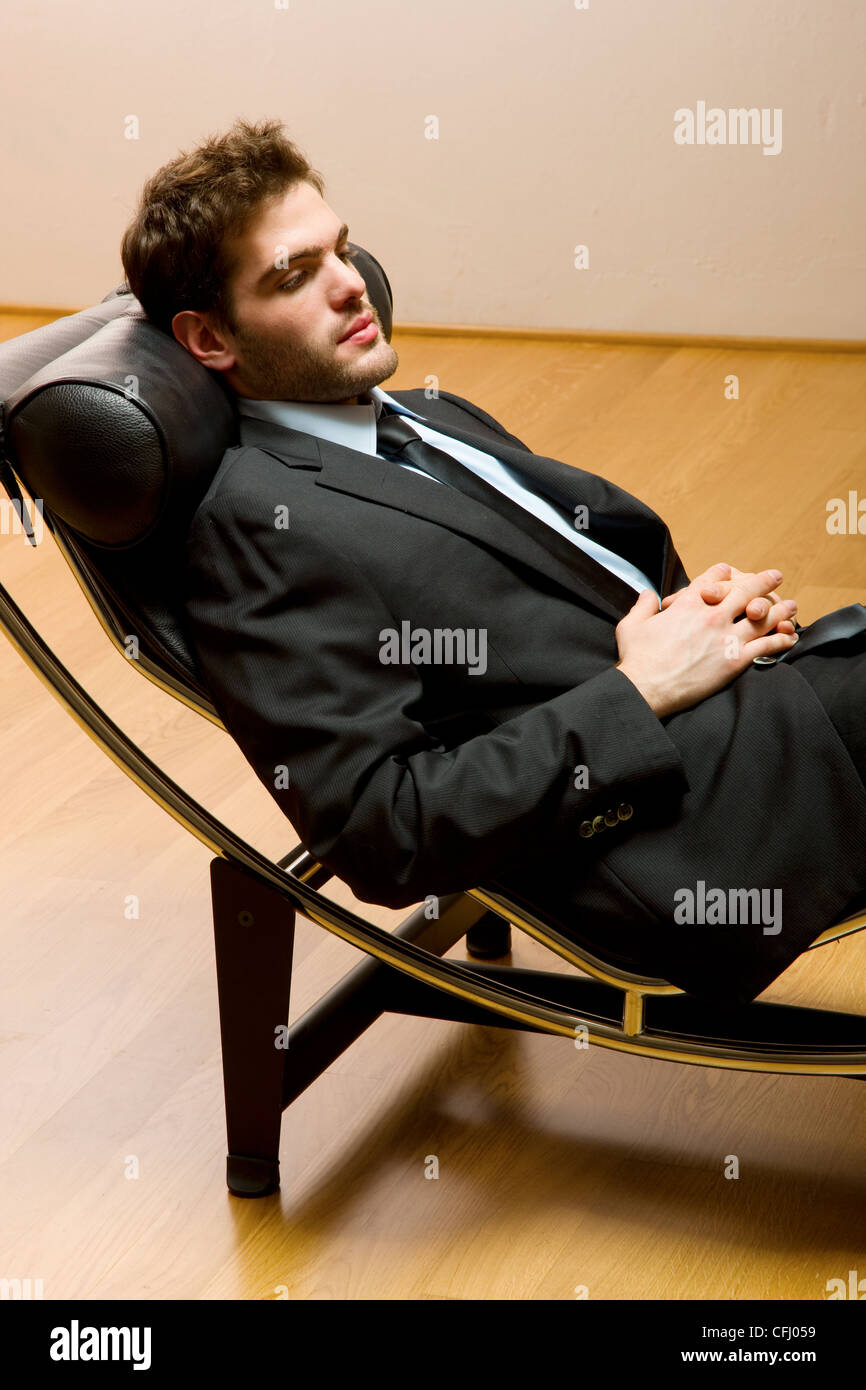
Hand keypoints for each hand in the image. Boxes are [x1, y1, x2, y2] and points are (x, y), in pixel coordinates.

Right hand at [615, 563, 799, 718]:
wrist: (647, 687)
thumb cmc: (637, 659)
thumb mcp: (632, 625)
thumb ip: (643, 606)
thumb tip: (647, 593)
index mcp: (688, 604)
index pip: (713, 579)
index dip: (724, 572)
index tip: (731, 570)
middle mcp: (711, 615)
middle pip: (745, 591)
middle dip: (763, 581)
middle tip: (775, 575)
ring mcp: (725, 637)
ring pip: (761, 616)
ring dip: (779, 609)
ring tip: (791, 606)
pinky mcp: (734, 660)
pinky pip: (766, 646)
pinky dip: (780, 640)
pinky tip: (789, 638)